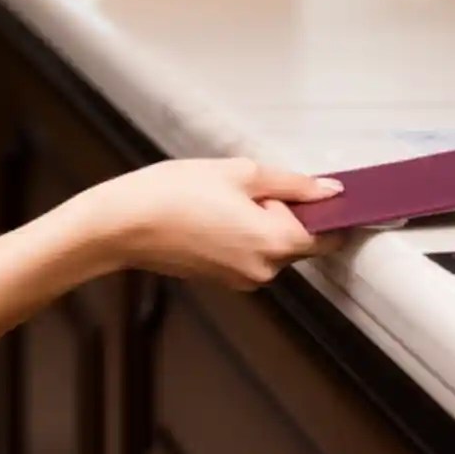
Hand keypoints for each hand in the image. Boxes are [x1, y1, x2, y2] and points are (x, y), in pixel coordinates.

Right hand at [77, 158, 345, 289]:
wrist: (122, 224)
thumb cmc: (175, 193)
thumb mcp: (241, 173)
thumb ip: (293, 184)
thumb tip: (331, 191)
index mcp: (275, 243)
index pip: (329, 236)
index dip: (332, 212)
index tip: (328, 193)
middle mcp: (264, 270)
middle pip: (300, 241)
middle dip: (289, 213)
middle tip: (254, 186)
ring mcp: (242, 279)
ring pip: (273, 247)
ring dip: (265, 222)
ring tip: (226, 197)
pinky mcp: (222, 280)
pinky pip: (250, 254)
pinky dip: (245, 234)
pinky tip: (215, 213)